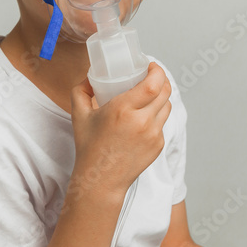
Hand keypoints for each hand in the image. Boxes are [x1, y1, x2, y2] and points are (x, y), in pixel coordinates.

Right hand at [67, 62, 171, 201]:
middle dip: (161, 80)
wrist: (101, 180)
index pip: (153, 84)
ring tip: (150, 95)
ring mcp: (153, 134)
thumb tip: (90, 78)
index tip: (150, 67)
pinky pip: (162, 123)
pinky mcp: (158, 145)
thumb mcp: (79, 115)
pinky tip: (145, 116)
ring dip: (161, 97)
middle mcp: (142, 121)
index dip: (157, 71)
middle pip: (165, 92)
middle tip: (151, 77)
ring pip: (167, 106)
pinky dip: (156, 116)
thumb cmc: (90, 148)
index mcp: (122, 110)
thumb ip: (81, 91)